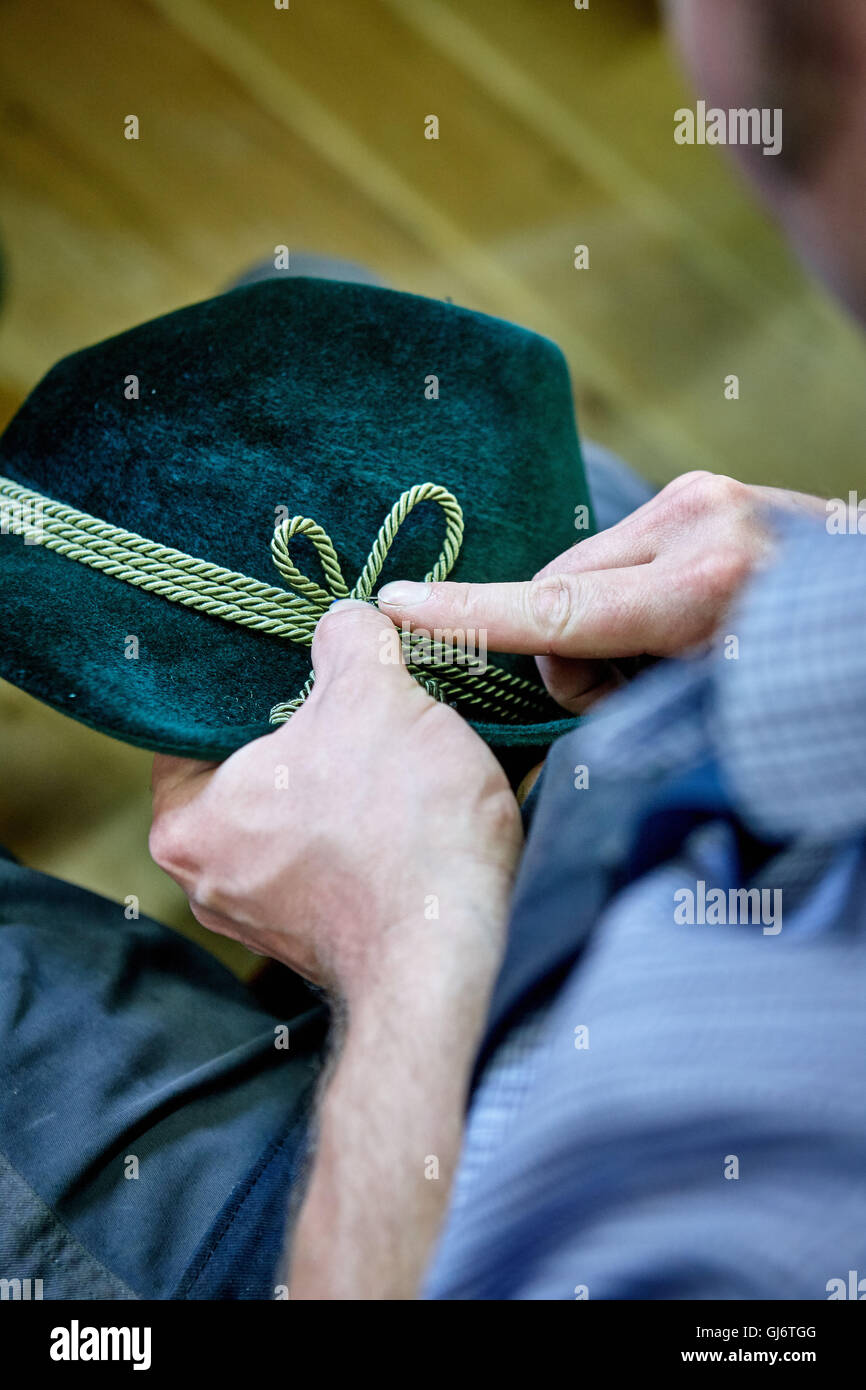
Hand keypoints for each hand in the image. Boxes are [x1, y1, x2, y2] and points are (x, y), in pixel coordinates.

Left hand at [149, 600, 521, 1003]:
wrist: (463, 958)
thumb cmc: (401, 832)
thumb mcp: (375, 696)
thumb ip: (348, 638)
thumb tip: (346, 620)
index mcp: (188, 821)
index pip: (203, 720)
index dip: (261, 674)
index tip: (308, 653)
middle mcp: (211, 879)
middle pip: (258, 766)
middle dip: (314, 727)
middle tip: (363, 692)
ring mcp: (268, 916)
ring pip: (303, 811)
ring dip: (350, 777)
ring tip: (397, 746)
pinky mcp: (324, 937)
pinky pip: (335, 855)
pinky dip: (369, 827)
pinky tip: (411, 804)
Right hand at [378, 471, 825, 712]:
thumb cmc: (813, 677)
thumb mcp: (726, 712)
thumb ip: (629, 702)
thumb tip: (568, 682)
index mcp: (704, 584)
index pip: (554, 608)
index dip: (468, 615)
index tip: (393, 607)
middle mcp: (695, 520)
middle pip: (559, 590)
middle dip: (573, 651)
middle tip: (636, 690)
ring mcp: (700, 495)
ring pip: (583, 570)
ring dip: (602, 621)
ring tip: (679, 652)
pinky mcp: (705, 488)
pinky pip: (620, 551)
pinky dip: (629, 594)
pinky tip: (685, 616)